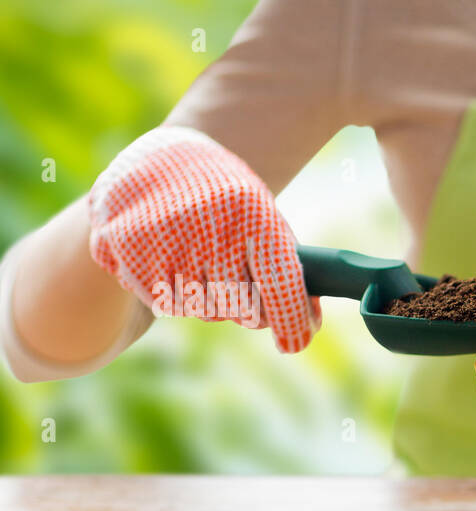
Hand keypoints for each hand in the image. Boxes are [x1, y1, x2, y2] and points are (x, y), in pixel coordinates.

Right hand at [88, 126, 318, 352]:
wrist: (159, 158)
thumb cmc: (226, 200)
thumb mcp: (263, 217)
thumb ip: (286, 267)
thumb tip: (307, 324)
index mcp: (252, 211)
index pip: (280, 282)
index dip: (291, 320)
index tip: (294, 343)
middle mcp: (207, 223)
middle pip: (240, 305)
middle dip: (248, 309)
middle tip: (240, 285)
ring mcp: (162, 236)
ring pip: (200, 308)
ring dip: (207, 299)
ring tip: (199, 258)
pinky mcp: (124, 247)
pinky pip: (162, 300)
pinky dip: (172, 290)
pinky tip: (169, 256)